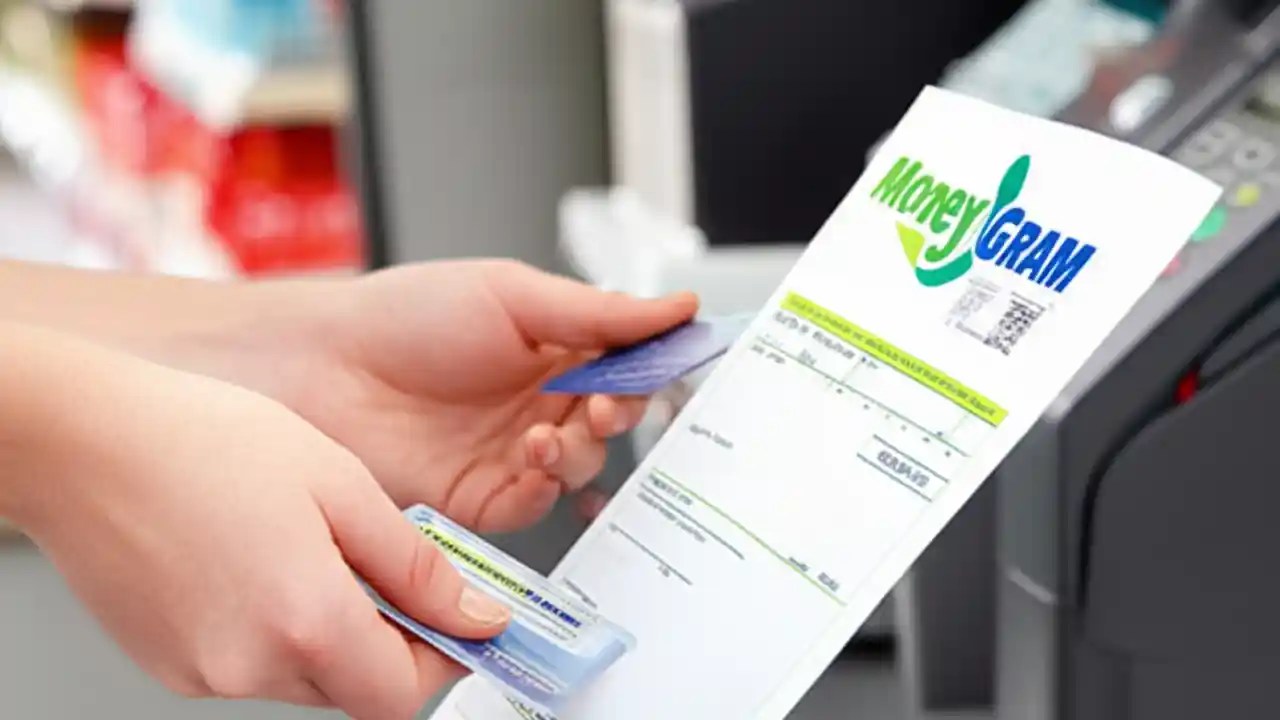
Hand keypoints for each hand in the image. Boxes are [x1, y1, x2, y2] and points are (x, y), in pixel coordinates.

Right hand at [4, 328, 510, 718]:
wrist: (84, 439)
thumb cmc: (201, 442)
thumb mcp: (341, 485)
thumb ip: (416, 565)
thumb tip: (473, 615)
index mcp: (303, 624)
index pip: (403, 694)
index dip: (441, 657)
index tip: (456, 618)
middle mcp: (247, 666)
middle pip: (354, 688)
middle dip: (387, 638)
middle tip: (388, 568)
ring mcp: (201, 674)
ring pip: (303, 676)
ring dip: (329, 630)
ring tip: (313, 547)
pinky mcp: (168, 665)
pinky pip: (250, 663)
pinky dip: (274, 627)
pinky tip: (261, 560)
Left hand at [197, 261, 696, 533]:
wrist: (320, 369)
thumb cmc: (403, 317)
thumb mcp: (513, 295)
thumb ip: (600, 311)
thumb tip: (678, 306)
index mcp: (551, 347)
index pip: (624, 366)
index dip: (644, 372)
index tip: (654, 369)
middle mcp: (536, 402)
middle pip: (610, 423)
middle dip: (617, 417)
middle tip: (604, 404)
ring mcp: (509, 452)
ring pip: (580, 466)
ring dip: (579, 452)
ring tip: (547, 432)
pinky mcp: (480, 497)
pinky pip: (536, 504)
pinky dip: (546, 486)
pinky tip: (531, 459)